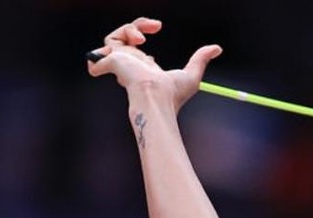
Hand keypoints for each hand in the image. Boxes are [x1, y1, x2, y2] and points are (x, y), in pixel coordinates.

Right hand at [86, 17, 221, 112]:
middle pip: (124, 37)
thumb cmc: (173, 94)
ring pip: (112, 39)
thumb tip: (217, 48)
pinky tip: (115, 58)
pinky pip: (96, 56)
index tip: (158, 26)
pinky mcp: (110, 64)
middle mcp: (129, 65)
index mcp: (143, 67)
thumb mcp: (191, 74)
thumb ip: (201, 59)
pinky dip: (100, 56)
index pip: (136, 45)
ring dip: (127, 30)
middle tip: (155, 25)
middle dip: (137, 25)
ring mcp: (118, 65)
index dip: (143, 29)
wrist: (157, 97)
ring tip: (142, 38)